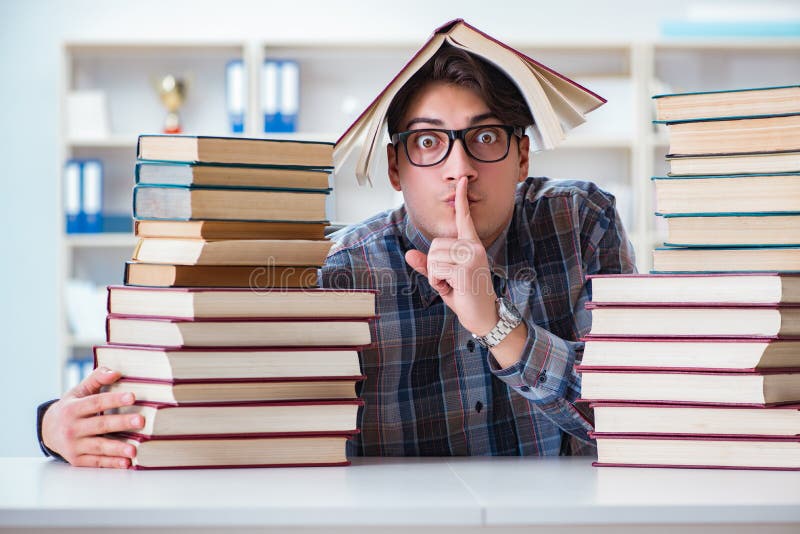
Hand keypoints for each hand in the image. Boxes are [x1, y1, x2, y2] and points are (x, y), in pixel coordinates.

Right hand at [41, 367, 143, 467]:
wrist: (48, 430)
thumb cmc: (71, 407)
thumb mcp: (80, 390)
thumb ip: (97, 378)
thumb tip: (116, 372)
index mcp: (72, 409)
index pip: (96, 402)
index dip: (114, 400)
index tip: (133, 397)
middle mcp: (71, 428)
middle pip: (99, 425)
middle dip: (121, 423)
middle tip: (141, 421)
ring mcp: (73, 446)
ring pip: (98, 447)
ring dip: (117, 449)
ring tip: (135, 450)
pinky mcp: (77, 460)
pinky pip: (96, 462)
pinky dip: (111, 463)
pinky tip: (126, 463)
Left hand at [405, 176, 498, 334]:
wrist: (484, 317)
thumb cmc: (465, 296)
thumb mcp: (444, 278)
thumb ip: (428, 265)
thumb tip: (409, 253)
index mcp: (471, 246)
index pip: (464, 218)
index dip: (462, 199)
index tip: (463, 180)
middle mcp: (473, 247)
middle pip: (434, 245)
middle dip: (433, 265)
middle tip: (448, 280)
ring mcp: (471, 257)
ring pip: (433, 257)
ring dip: (435, 275)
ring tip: (452, 285)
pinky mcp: (465, 268)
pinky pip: (435, 270)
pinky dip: (437, 283)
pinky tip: (452, 289)